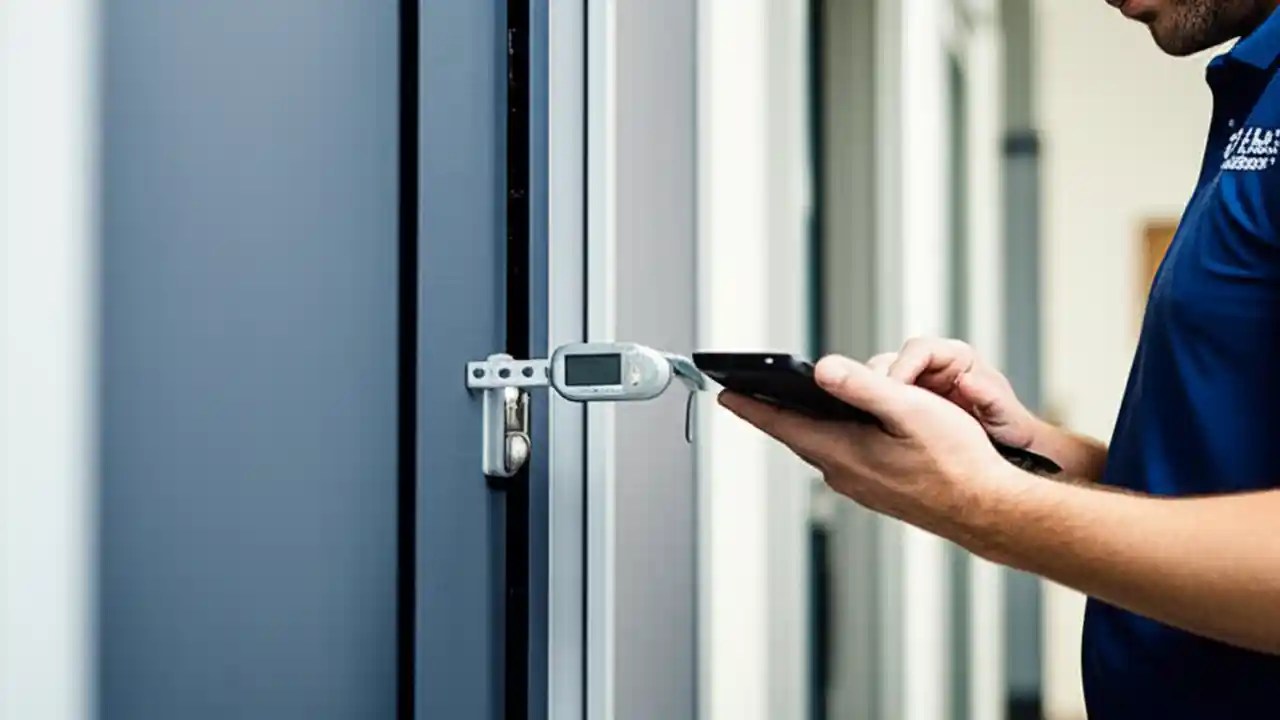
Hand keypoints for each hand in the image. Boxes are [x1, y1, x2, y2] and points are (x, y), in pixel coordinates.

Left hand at [719, 354, 1024, 539]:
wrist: (989, 511)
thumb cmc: (958, 463)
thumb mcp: (911, 411)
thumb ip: (864, 387)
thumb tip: (821, 369)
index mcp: (843, 452)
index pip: (783, 424)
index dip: (752, 407)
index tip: (726, 394)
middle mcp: (844, 473)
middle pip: (799, 435)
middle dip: (777, 413)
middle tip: (754, 396)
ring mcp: (861, 486)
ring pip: (823, 446)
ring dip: (810, 424)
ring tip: (797, 405)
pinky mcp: (879, 492)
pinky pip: (845, 458)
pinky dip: (837, 438)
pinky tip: (850, 429)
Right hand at [867, 337, 1043, 450]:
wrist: (1010, 454)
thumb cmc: (1011, 430)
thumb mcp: (1005, 415)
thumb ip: (989, 396)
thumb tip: (968, 381)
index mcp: (957, 358)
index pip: (919, 350)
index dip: (902, 367)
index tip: (891, 391)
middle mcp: (933, 367)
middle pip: (892, 361)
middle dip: (878, 382)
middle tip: (873, 408)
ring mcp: (916, 386)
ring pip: (879, 381)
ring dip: (871, 399)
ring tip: (868, 423)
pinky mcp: (905, 406)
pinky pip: (879, 403)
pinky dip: (871, 413)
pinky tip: (870, 432)